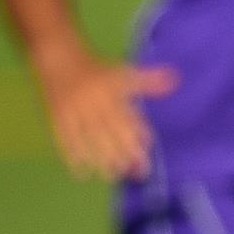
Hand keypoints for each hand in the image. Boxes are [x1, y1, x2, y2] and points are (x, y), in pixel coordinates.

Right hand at [37, 53, 178, 180]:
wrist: (59, 58)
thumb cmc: (98, 71)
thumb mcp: (123, 73)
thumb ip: (149, 81)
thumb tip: (176, 78)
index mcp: (110, 92)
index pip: (127, 116)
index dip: (138, 133)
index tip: (148, 148)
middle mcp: (93, 103)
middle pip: (110, 132)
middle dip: (124, 153)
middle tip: (137, 173)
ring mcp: (74, 112)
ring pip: (89, 139)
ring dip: (101, 160)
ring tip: (113, 176)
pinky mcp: (58, 118)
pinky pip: (66, 141)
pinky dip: (74, 159)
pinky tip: (83, 174)